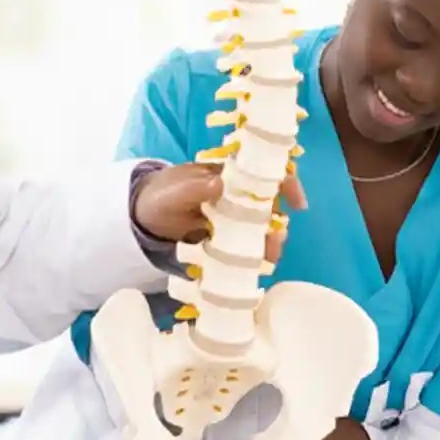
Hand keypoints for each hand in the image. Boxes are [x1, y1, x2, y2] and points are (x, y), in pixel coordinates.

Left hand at [133, 162, 306, 253]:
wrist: (141, 216)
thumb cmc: (160, 196)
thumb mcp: (174, 191)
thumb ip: (194, 188)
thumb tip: (220, 183)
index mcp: (228, 174)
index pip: (266, 172)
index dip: (287, 183)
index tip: (298, 204)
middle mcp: (237, 194)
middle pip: (269, 205)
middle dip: (278, 224)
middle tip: (275, 244)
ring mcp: (232, 217)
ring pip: (261, 227)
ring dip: (269, 242)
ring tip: (266, 259)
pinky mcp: (226, 238)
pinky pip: (246, 246)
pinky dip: (253, 255)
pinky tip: (254, 267)